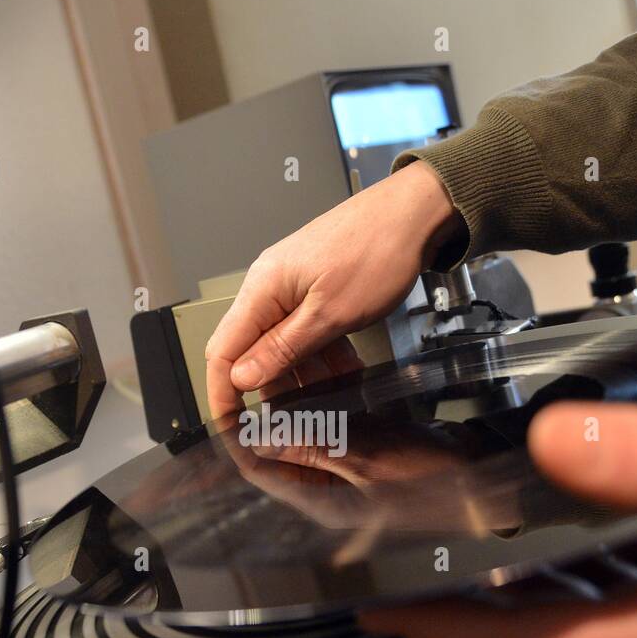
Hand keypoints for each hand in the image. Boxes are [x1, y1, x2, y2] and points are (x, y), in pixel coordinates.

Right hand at [205, 161, 461, 416]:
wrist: (415, 213)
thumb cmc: (377, 248)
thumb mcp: (330, 315)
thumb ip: (282, 349)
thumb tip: (242, 377)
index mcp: (263, 289)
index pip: (222, 351)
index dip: (222, 392)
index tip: (232, 424)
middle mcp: (270, 287)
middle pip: (252, 351)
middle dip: (273, 387)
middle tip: (295, 417)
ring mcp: (293, 289)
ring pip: (284, 346)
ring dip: (305, 374)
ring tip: (332, 393)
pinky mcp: (315, 290)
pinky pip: (307, 332)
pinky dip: (322, 355)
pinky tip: (345, 371)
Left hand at [360, 403, 636, 637]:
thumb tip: (560, 440)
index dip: (443, 628)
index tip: (382, 606)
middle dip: (470, 610)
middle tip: (414, 564)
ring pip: (590, 632)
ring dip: (528, 595)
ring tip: (474, 548)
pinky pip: (634, 618)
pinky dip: (591, 582)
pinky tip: (586, 540)